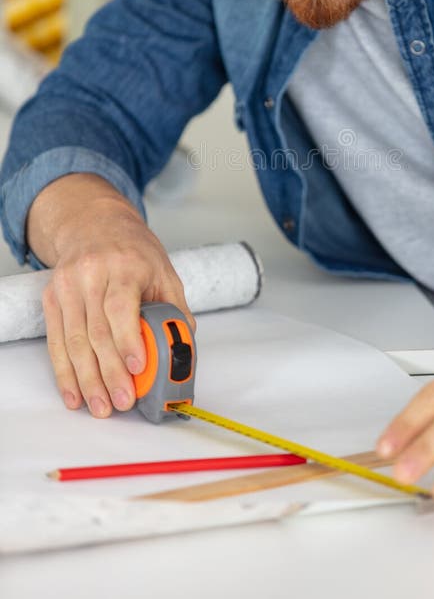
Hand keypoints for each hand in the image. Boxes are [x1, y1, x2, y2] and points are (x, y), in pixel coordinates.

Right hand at [28, 174, 195, 417]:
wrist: (95, 223)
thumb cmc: (133, 250)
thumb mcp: (163, 269)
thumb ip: (174, 307)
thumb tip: (185, 345)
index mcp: (125, 266)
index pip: (120, 306)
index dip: (127, 339)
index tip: (137, 367)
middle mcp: (91, 275)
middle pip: (97, 331)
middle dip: (110, 372)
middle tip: (123, 401)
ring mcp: (68, 287)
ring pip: (74, 341)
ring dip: (87, 380)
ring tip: (101, 407)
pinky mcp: (52, 298)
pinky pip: (56, 342)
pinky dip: (65, 372)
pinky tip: (74, 394)